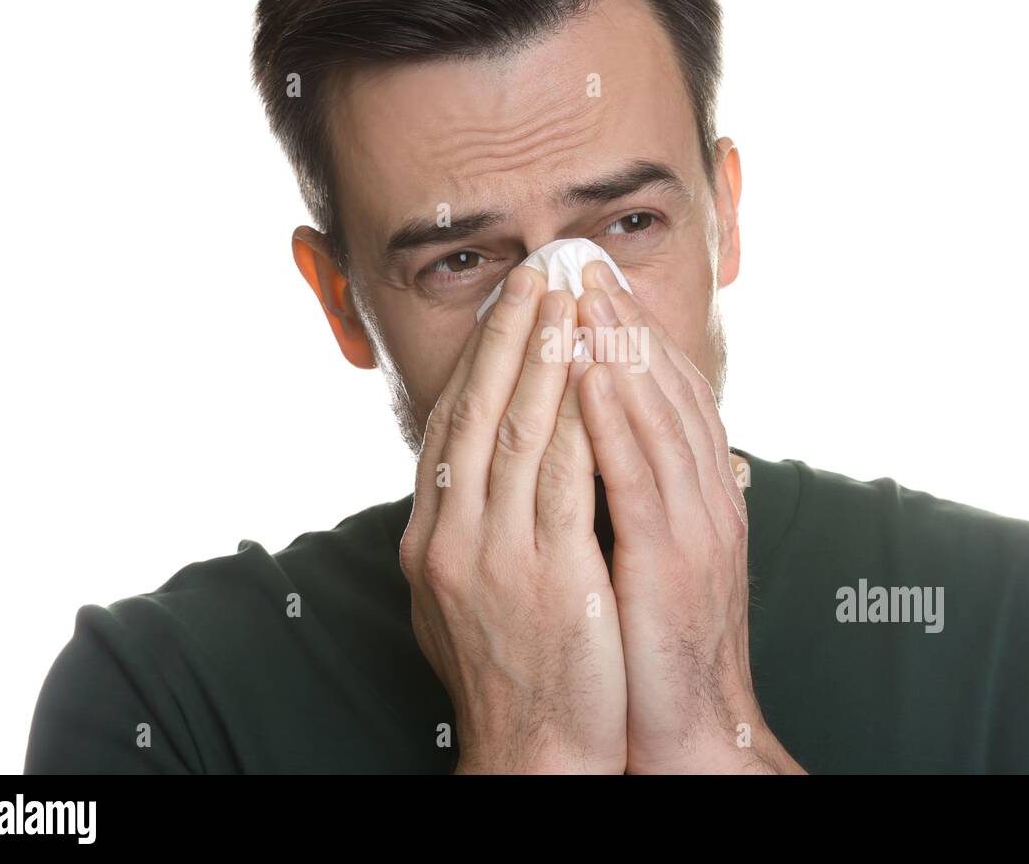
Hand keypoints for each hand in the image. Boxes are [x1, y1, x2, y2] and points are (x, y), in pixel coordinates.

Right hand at [400, 266, 626, 773]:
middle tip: (536, 275)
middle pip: (478, 414)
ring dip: (546, 357)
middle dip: (510, 338)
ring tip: (569, 299)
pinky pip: (565, 476)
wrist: (532, 753)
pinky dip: (581, 415)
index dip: (480, 364)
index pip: (450, 430)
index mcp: (430, 541)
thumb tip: (470, 478)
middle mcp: (451, 539)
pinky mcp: (549, 576)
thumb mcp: (463, 598)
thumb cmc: (510, 674)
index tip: (506, 313)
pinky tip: (598, 371)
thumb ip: (468, 531)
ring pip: (518, 431)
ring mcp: (496, 557)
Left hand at [575, 261, 805, 773]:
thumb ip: (644, 503)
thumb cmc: (660, 649)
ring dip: (620, 349)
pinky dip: (616, 418)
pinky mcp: (673, 561)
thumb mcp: (657, 561)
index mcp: (702, 498)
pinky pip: (642, 475)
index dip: (634, 336)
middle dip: (625, 322)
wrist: (693, 732)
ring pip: (658, 418)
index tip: (596, 288)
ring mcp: (696, 526)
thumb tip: (612, 457)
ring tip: (583, 294)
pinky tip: (589, 373)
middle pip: (667, 391)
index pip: (668, 398)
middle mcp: (707, 499)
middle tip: (585, 264)